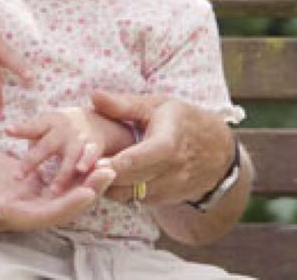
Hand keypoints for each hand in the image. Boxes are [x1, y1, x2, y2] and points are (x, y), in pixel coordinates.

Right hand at [0, 153, 114, 233]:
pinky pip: (50, 177)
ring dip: (83, 177)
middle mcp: (21, 209)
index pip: (46, 215)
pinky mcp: (20, 182)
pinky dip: (68, 167)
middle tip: (110, 170)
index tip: (88, 191)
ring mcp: (23, 196)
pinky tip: (83, 151)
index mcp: (8, 216)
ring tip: (106, 159)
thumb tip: (1, 207)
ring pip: (61, 190)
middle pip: (62, 204)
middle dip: (87, 189)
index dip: (68, 205)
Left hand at [6, 107, 134, 194]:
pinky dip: (87, 163)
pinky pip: (91, 157)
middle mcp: (62, 130)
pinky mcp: (94, 147)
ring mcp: (78, 139)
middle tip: (16, 177)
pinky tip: (82, 172)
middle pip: (45, 146)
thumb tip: (15, 156)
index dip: (20, 129)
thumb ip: (30, 136)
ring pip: (69, 157)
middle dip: (31, 162)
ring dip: (62, 173)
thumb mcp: (45, 126)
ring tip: (53, 190)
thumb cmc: (60, 128)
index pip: (31, 127)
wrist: (97, 121)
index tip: (7, 130)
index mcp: (48, 123)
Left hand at [91, 91, 235, 204]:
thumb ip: (124, 104)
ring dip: (107, 185)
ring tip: (86, 170)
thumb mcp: (157, 105)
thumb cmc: (181, 121)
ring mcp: (169, 189)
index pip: (147, 156)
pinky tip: (101, 177)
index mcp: (171, 142)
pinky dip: (116, 191)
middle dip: (105, 175)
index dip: (122, 162)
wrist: (217, 152)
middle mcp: (173, 170)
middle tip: (79, 166)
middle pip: (133, 180)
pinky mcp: (162, 200)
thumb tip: (94, 96)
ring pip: (130, 194)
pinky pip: (133, 199)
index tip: (97, 162)